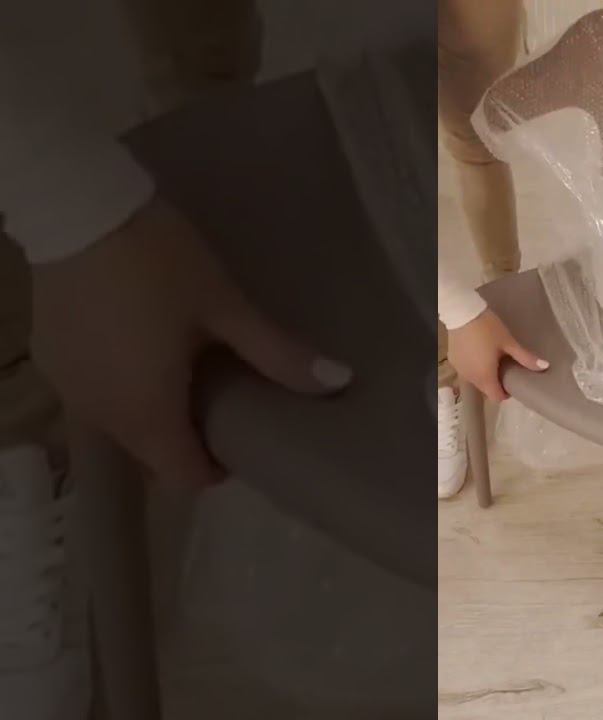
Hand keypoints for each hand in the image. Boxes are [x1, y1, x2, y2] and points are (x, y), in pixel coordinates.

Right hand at [30, 196, 352, 487]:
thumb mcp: (225, 306)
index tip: (245, 435)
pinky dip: (123, 387)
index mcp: (146, 413)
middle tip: (226, 396)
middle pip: (150, 455)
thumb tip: (340, 382)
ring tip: (190, 369)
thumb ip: (277, 353)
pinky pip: (94, 395)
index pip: (182, 478)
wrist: (75, 207)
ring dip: (155, 413)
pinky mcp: (49, 357)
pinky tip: (145, 346)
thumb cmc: (157, 262)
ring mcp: (68, 387)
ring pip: (120, 427)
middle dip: (188, 438)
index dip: (217, 468)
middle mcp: (101, 415)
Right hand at [447, 308, 546, 401]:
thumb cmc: (487, 328)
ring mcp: (460, 369)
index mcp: (485, 376)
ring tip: (492, 358)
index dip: (506, 393)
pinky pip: (466, 370)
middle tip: (505, 366)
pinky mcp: (453, 360)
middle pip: (486, 389)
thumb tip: (545, 367)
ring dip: (484, 374)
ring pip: (475, 380)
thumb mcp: (508, 342)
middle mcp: (471, 377)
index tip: (513, 380)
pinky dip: (473, 366)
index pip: (496, 397)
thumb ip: (525, 357)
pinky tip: (478, 352)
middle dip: (496, 382)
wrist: (462, 312)